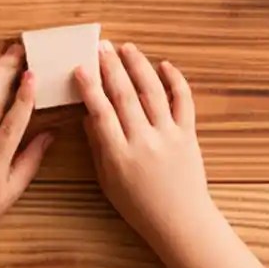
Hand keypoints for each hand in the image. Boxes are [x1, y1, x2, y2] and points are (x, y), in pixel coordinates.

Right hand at [75, 41, 215, 243]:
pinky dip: (176, 80)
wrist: (180, 221)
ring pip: (152, 91)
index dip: (90, 88)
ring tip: (126, 48)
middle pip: (125, 95)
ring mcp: (168, 136)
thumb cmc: (139, 205)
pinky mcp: (188, 134)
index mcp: (119, 155)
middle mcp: (144, 142)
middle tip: (101, 47)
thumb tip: (88, 114)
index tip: (80, 68)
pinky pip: (183, 101)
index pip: (101, 112)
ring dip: (138, 65)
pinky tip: (164, 65)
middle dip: (111, 67)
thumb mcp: (108, 180)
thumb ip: (98, 145)